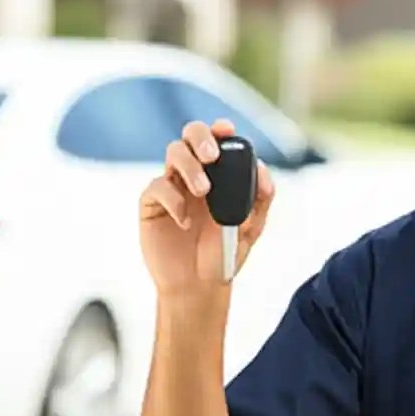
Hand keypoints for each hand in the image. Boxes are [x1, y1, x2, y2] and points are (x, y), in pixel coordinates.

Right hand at [139, 120, 274, 294]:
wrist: (199, 286)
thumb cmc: (225, 253)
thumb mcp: (252, 228)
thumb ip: (260, 199)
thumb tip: (262, 169)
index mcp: (220, 174)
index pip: (217, 140)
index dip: (219, 129)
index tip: (226, 129)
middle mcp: (194, 173)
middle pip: (190, 135)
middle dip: (200, 137)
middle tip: (211, 156)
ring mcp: (172, 185)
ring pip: (173, 154)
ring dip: (189, 167)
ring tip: (203, 191)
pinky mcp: (152, 203)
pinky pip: (157, 187)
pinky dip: (173, 199)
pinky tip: (185, 221)